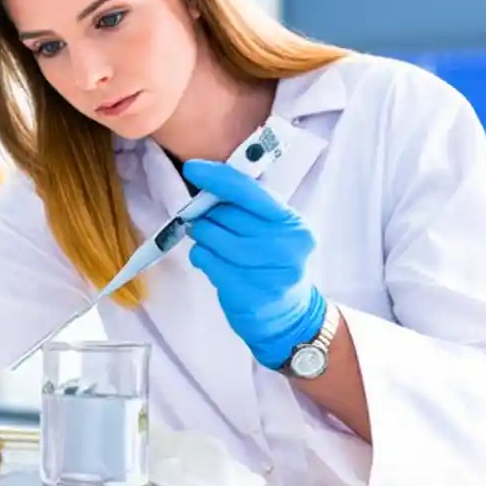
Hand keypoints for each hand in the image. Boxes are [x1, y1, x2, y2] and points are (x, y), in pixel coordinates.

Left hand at [182, 159, 326, 368]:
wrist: (288, 317)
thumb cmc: (273, 265)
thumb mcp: (274, 232)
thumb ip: (248, 211)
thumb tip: (207, 186)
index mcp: (292, 223)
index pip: (250, 192)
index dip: (218, 178)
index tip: (192, 169)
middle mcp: (286, 246)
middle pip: (227, 216)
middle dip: (207, 214)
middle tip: (205, 220)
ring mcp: (270, 272)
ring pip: (213, 239)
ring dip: (202, 237)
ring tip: (209, 242)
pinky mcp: (250, 294)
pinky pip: (208, 263)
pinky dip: (202, 258)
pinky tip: (210, 261)